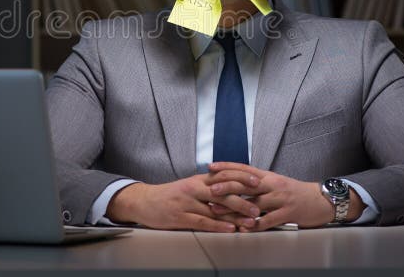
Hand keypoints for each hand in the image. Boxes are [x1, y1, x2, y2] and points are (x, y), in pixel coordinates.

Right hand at [105, 174, 261, 231]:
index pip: (223, 175)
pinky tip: (230, 229)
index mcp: (198, 179)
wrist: (144, 201)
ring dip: (235, 216)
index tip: (257, 181)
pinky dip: (218, 226)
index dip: (241, 177)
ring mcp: (187, 202)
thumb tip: (232, 189)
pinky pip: (203, 221)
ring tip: (251, 221)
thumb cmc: (170, 195)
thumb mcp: (190, 185)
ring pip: (215, 208)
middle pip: (223, 191)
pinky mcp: (180, 216)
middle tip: (259, 207)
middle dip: (243, 199)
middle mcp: (194, 188)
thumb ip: (208, 186)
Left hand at [206, 163, 364, 230]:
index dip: (227, 167)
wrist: (321, 200)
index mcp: (268, 176)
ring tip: (218, 211)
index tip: (210, 167)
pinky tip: (243, 228)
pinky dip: (254, 225)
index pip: (244, 168)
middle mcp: (273, 184)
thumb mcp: (275, 182)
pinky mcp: (288, 213)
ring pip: (253, 203)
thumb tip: (235, 181)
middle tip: (210, 190)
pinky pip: (268, 220)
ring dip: (234, 208)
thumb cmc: (294, 192)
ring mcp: (280, 199)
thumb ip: (257, 182)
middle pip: (246, 183)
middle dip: (226, 186)